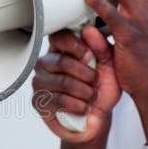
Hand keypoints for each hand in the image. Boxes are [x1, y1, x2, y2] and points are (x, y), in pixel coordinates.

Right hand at [32, 25, 120, 142]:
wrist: (98, 118)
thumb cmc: (101, 90)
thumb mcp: (109, 67)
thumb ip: (102, 48)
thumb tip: (89, 30)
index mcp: (62, 50)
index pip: (58, 37)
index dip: (75, 46)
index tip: (89, 56)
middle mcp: (46, 64)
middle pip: (61, 62)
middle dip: (86, 74)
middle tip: (96, 82)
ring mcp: (40, 82)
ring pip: (62, 82)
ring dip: (84, 92)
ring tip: (92, 97)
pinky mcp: (38, 102)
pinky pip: (58, 100)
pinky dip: (78, 106)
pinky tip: (84, 108)